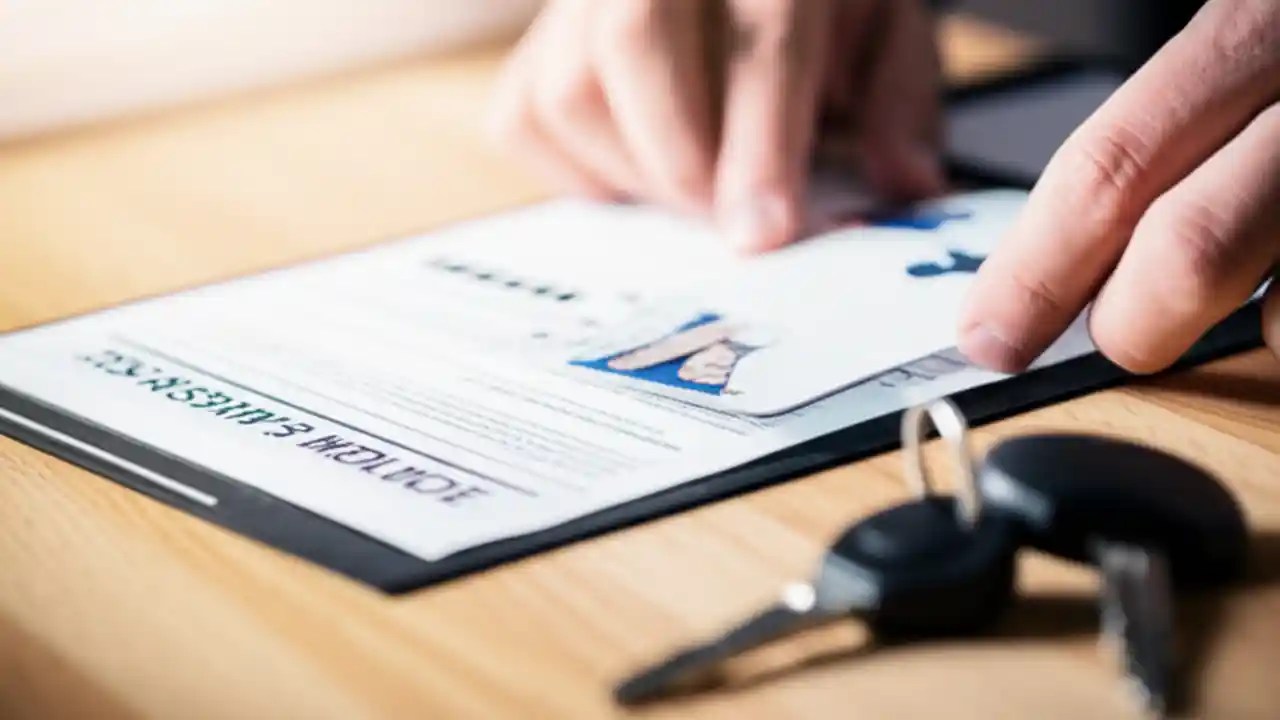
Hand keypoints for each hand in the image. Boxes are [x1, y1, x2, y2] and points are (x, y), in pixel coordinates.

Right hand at [486, 0, 943, 252]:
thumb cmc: (816, 0)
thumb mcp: (887, 27)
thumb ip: (899, 102)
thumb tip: (905, 186)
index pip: (760, 38)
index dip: (759, 145)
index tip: (763, 233)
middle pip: (634, 42)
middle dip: (681, 160)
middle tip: (724, 219)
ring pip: (566, 88)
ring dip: (631, 171)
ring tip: (691, 185)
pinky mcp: (541, 37)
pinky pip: (525, 118)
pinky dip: (576, 171)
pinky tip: (636, 169)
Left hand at [959, 0, 1279, 372]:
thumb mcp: (1253, 53)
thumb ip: (1174, 137)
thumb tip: (1065, 264)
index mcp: (1254, 31)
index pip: (1110, 166)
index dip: (1035, 269)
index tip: (989, 334)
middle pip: (1193, 250)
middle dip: (1132, 324)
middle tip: (1119, 335)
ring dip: (1241, 330)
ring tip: (1241, 297)